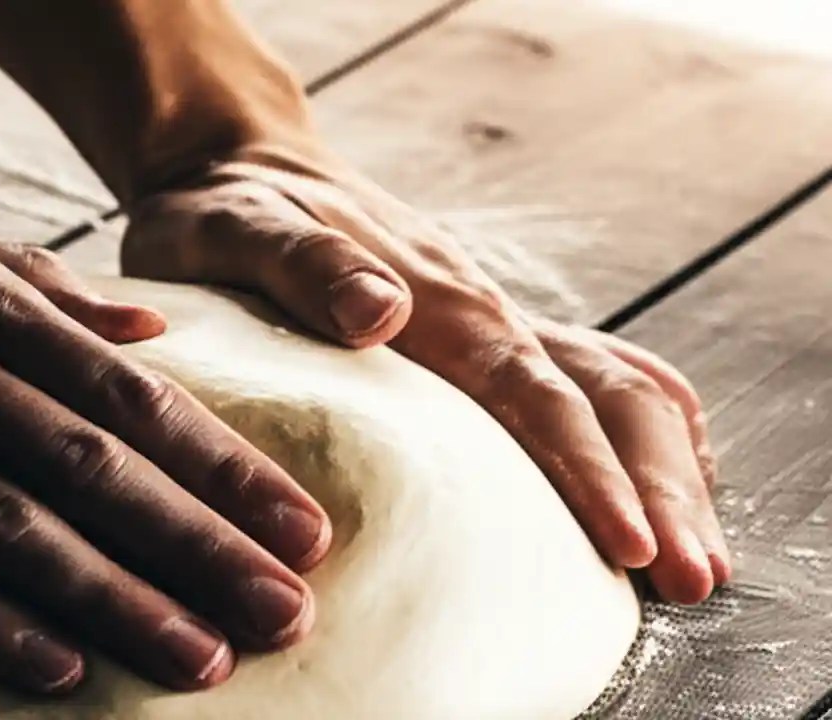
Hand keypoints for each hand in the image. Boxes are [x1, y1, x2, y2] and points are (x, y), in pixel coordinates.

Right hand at [0, 190, 332, 692]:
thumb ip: (33, 283)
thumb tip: (153, 324)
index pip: (122, 389)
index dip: (220, 463)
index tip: (297, 523)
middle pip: (89, 465)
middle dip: (200, 543)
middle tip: (289, 610)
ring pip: (8, 527)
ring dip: (117, 599)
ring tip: (205, 659)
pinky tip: (58, 670)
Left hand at [122, 144, 728, 603]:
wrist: (235, 162)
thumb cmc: (227, 208)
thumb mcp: (243, 229)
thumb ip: (307, 265)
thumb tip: (382, 312)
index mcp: (432, 297)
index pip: (531, 390)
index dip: (586, 470)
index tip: (630, 544)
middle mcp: (476, 309)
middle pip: (599, 394)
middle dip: (653, 486)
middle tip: (694, 579)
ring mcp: (481, 320)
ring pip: (606, 387)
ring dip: (660, 469)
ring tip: (693, 560)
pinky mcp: (469, 333)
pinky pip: (578, 374)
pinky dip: (632, 427)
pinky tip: (655, 474)